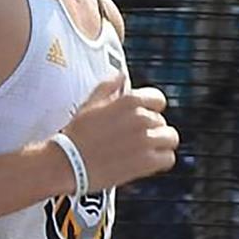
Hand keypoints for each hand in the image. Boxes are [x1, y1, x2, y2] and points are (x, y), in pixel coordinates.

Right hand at [59, 76, 177, 192]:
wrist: (68, 163)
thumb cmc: (76, 134)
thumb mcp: (90, 103)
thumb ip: (109, 86)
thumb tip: (122, 76)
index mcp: (129, 101)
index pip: (158, 100)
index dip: (150, 109)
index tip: (142, 117)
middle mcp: (142, 118)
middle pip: (161, 121)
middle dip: (150, 129)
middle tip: (132, 138)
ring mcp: (146, 140)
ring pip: (170, 138)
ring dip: (159, 144)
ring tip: (143, 150)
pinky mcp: (147, 162)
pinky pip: (168, 158)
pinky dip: (160, 160)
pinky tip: (146, 161)